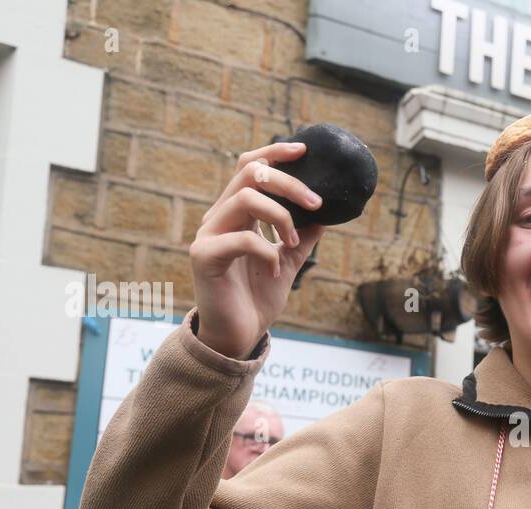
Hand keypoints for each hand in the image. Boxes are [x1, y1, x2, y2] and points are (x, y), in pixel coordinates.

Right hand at [189, 141, 327, 357]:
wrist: (238, 335)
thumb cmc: (257, 299)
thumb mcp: (287, 262)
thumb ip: (302, 237)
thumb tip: (326, 217)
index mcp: (236, 214)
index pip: (249, 167)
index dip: (275, 152)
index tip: (304, 150)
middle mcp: (219, 217)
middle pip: (249, 173)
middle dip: (288, 182)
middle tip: (317, 203)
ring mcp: (208, 235)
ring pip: (244, 198)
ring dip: (280, 216)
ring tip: (293, 242)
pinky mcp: (204, 257)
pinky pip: (242, 238)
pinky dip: (267, 251)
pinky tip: (275, 268)